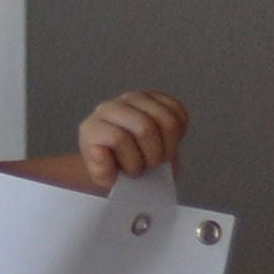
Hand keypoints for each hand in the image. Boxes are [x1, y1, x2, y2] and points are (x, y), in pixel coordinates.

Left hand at [74, 89, 189, 185]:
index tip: (133, 172)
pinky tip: (168, 141)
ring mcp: (134, 98)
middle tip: (150, 165)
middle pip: (145, 128)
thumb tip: (101, 152)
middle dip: (154, 155)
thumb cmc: (110, 166)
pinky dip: (180, 131)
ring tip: (161, 156)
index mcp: (92, 127)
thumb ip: (100, 171)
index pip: (118, 139)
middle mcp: (111, 107)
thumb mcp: (101, 177)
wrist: (118, 153)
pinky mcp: (155, 96)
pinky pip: (178, 112)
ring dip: (170, 145)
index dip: (132, 161)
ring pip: (166, 120)